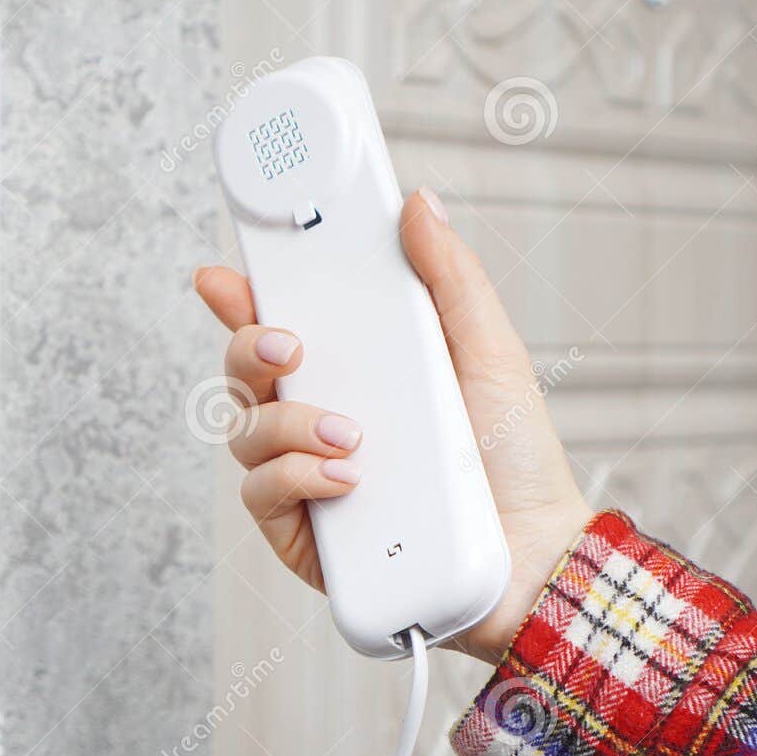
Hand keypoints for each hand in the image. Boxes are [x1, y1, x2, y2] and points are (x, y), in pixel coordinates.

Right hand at [193, 186, 590, 663]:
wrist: (533, 552)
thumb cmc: (513, 456)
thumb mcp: (489, 350)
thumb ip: (450, 276)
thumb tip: (418, 203)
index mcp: (356, 368)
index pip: (280, 322)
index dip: (241, 295)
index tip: (224, 273)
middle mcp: (318, 417)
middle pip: (244, 370)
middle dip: (249, 346)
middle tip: (289, 342)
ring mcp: (305, 475)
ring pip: (246, 430)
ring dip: (290, 421)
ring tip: (352, 433)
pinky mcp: (303, 533)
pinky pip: (262, 492)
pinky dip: (297, 476)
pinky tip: (346, 477)